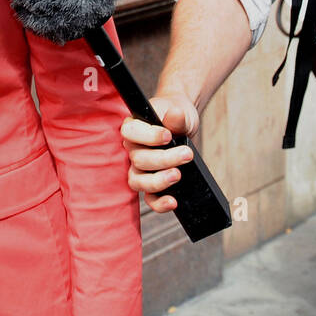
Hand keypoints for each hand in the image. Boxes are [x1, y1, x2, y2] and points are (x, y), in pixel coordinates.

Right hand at [120, 92, 199, 212]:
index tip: (168, 135)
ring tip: (177, 175)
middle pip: (138, 160)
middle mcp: (133, 150)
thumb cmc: (177, 115)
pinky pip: (149, 198)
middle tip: (186, 154)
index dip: (147, 137)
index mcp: (134, 128)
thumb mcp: (180, 111)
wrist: (184, 124)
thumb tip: (175, 114)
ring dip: (158, 181)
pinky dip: (159, 203)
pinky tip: (173, 201)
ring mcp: (140, 169)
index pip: (130, 133)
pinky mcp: (152, 183)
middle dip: (163, 159)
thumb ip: (176, 116)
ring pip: (138, 181)